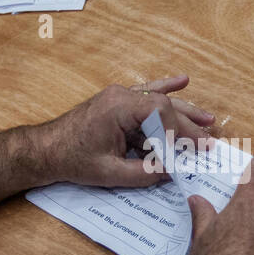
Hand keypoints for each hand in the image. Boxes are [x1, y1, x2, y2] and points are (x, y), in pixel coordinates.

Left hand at [35, 75, 214, 188]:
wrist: (45, 150)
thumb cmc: (72, 160)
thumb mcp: (110, 173)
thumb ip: (144, 173)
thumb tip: (172, 171)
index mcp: (118, 108)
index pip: (159, 112)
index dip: (177, 133)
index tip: (188, 152)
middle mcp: (121, 96)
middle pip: (164, 107)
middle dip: (187, 127)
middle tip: (208, 143)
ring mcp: (119, 97)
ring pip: (159, 101)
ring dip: (183, 112)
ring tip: (208, 120)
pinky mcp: (117, 103)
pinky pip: (146, 94)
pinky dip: (165, 89)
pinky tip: (183, 81)